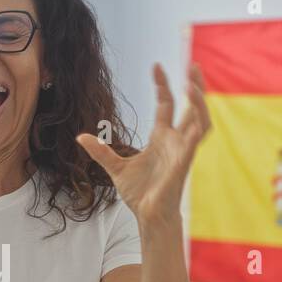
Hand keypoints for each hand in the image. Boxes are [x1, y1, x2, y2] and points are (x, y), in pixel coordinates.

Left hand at [76, 63, 210, 224]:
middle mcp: (176, 140)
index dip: (163, 85)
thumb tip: (81, 137)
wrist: (148, 216)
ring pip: (200, 119)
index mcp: (162, 138)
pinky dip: (198, 124)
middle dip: (194, 85)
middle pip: (190, 106)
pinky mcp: (184, 161)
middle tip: (191, 64)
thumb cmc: (139, 194)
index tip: (157, 66)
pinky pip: (196, 139)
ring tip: (193, 83)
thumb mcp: (115, 167)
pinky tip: (195, 109)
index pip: (167, 104)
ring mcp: (182, 150)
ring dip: (200, 102)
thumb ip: (101, 151)